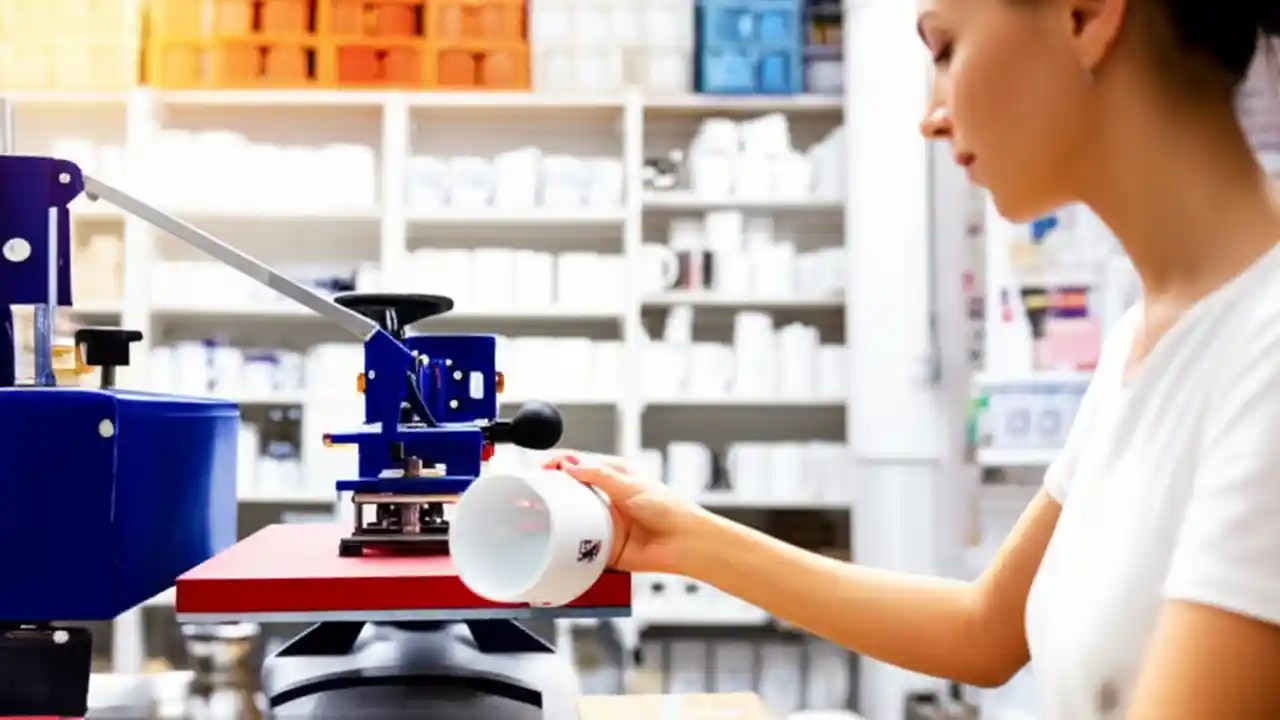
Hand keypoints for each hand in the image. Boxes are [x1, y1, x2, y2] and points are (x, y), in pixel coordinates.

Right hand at [543, 451, 707, 573]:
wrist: (685, 543)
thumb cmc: (670, 509)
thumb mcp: (631, 486)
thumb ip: (600, 475)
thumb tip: (570, 464)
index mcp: (613, 476)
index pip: (578, 464)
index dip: (557, 465)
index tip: (542, 470)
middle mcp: (606, 498)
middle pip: (569, 492)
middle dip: (550, 492)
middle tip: (532, 495)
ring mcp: (604, 522)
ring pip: (571, 518)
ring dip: (556, 519)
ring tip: (537, 519)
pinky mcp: (604, 546)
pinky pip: (580, 545)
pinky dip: (568, 545)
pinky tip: (557, 544)